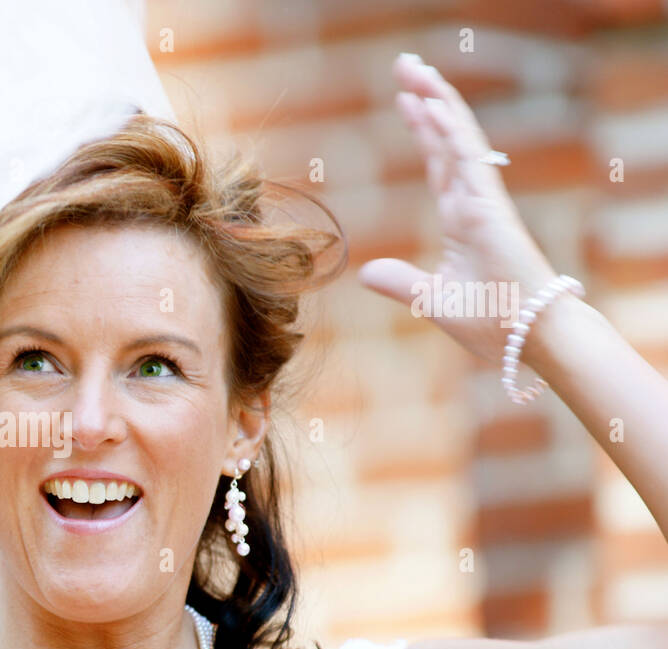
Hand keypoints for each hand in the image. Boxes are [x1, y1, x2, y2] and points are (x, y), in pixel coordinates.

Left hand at [357, 53, 560, 364]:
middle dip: (429, 100)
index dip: (425, 130)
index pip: (441, 163)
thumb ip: (399, 282)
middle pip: (448, 140)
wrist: (526, 340)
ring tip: (414, 69)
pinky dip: (452, 130)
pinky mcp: (491, 209)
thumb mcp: (430, 301)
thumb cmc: (492, 323)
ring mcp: (485, 202)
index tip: (409, 100)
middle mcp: (474, 202)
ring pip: (459, 140)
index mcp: (463, 218)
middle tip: (407, 66)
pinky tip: (434, 102)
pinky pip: (470, 160)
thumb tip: (365, 271)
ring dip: (437, 101)